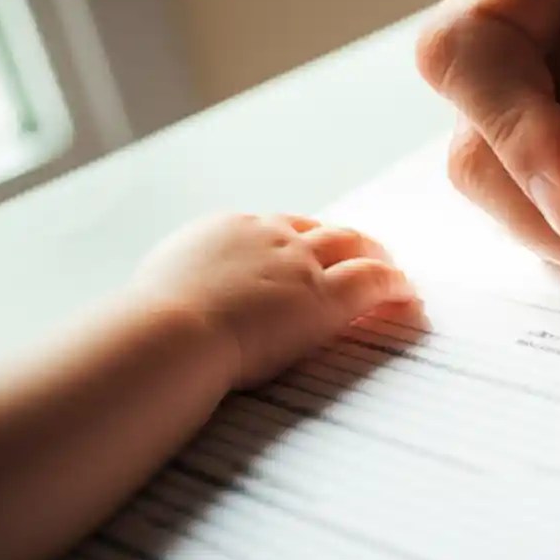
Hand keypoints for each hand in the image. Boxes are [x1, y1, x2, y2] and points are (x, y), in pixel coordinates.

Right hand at [132, 214, 414, 388]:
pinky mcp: (325, 296)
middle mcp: (268, 236)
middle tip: (365, 254)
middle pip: (321, 229)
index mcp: (225, 228)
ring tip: (394, 270)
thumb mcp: (160, 287)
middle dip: (346, 241)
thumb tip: (170, 300)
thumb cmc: (151, 327)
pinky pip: (374, 281)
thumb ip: (182, 283)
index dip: (301, 238)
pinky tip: (407, 295)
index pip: (275, 225)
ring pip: (354, 245)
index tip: (312, 249)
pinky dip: (395, 285)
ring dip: (377, 256)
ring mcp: (299, 263)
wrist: (170, 333)